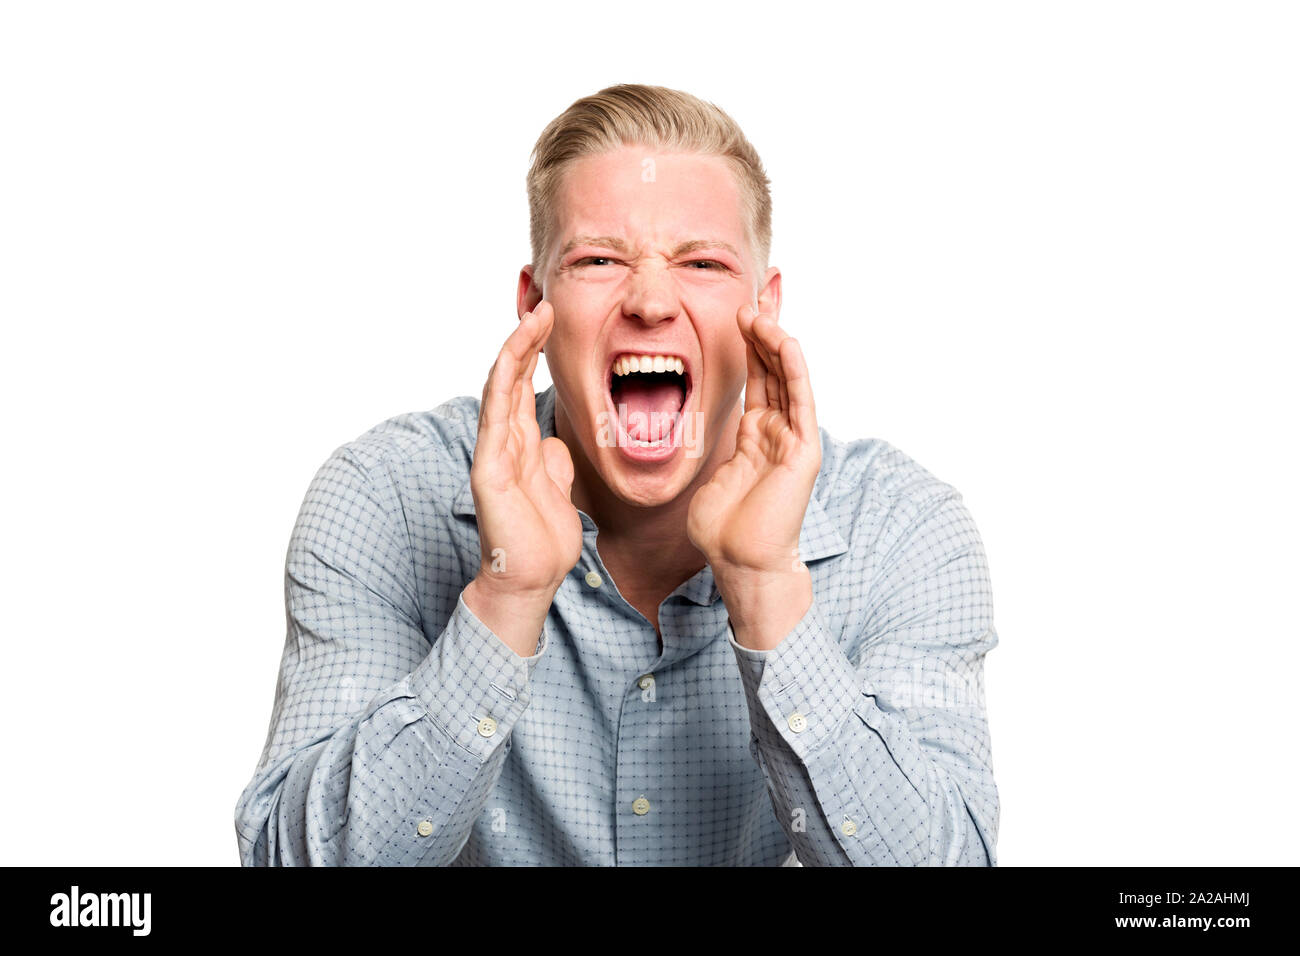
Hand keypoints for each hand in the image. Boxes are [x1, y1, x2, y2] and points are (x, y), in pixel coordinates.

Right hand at [463, 301, 582, 654]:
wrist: (530, 579)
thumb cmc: (543, 540)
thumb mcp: (560, 489)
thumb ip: (555, 461)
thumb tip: (557, 440)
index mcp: (522, 444)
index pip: (524, 385)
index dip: (535, 351)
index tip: (553, 319)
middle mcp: (504, 441)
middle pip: (510, 376)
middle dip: (526, 338)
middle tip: (545, 302)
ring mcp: (493, 452)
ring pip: (500, 387)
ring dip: (517, 349)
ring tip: (536, 316)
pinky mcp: (488, 468)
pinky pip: (494, 416)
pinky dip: (503, 381)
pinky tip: (514, 355)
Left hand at [687, 304, 820, 648]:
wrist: (741, 562)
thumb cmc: (721, 527)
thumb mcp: (704, 470)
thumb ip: (699, 442)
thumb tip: (669, 424)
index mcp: (755, 434)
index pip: (754, 376)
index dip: (746, 343)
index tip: (734, 310)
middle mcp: (777, 429)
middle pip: (772, 367)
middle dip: (762, 330)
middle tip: (750, 294)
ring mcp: (793, 437)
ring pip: (786, 375)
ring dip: (773, 339)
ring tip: (757, 309)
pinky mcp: (803, 449)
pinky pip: (799, 398)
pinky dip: (791, 366)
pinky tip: (782, 338)